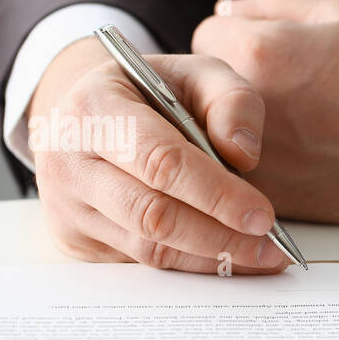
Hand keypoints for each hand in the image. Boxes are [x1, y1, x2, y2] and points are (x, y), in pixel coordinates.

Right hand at [28, 37, 288, 272]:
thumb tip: (244, 155)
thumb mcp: (197, 74)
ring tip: (262, 257)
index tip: (263, 216)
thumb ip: (231, 101)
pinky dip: (192, 265)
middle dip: (221, 236)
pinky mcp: (76, 241)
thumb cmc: (151, 92)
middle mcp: (68, 161)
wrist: (88, 114)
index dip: (216, 193)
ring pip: (148, 249)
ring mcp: (67, 207)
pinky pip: (141, 263)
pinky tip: (228, 258)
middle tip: (271, 247)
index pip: (160, 161)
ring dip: (212, 258)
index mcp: (94, 108)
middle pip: (152, 215)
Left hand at [192, 0, 338, 226]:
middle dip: (229, 85)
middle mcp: (243, 108)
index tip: (264, 55)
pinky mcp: (267, 196)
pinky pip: (238, 174)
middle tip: (280, 93)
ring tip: (289, 127)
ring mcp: (253, 159)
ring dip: (233, 129)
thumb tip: (227, 12)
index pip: (206, 38)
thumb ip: (273, 3)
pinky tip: (296, 157)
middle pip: (204, 88)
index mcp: (258, 52)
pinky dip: (257, 165)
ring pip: (213, 136)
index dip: (236, 42)